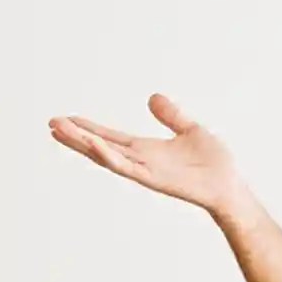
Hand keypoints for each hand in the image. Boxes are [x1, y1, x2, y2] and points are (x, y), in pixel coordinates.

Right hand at [48, 94, 249, 214]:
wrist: (230, 185)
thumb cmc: (214, 162)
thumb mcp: (190, 129)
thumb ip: (171, 116)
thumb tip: (153, 97)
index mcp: (147, 149)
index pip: (110, 136)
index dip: (88, 128)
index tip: (65, 119)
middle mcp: (141, 160)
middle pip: (101, 146)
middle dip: (76, 137)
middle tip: (51, 123)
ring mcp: (145, 170)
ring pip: (107, 156)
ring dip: (84, 144)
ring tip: (61, 130)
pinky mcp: (154, 179)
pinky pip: (126, 167)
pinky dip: (109, 156)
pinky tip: (93, 145)